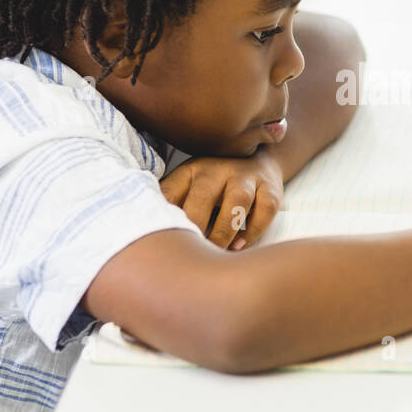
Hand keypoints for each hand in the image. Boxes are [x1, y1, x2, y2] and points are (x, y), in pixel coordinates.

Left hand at [160, 150, 284, 249]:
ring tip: (215, 252)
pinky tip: (239, 247)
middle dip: (195, 227)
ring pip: (237, 201)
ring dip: (224, 231)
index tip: (160, 240)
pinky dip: (253, 231)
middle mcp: (217, 170)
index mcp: (190, 171)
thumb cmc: (213, 184)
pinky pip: (265, 209)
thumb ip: (169, 204)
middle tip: (189, 253)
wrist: (258, 159)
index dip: (164, 217)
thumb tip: (142, 229)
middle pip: (203, 196)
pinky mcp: (270, 188)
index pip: (171, 192)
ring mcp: (245, 177)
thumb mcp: (188, 185)